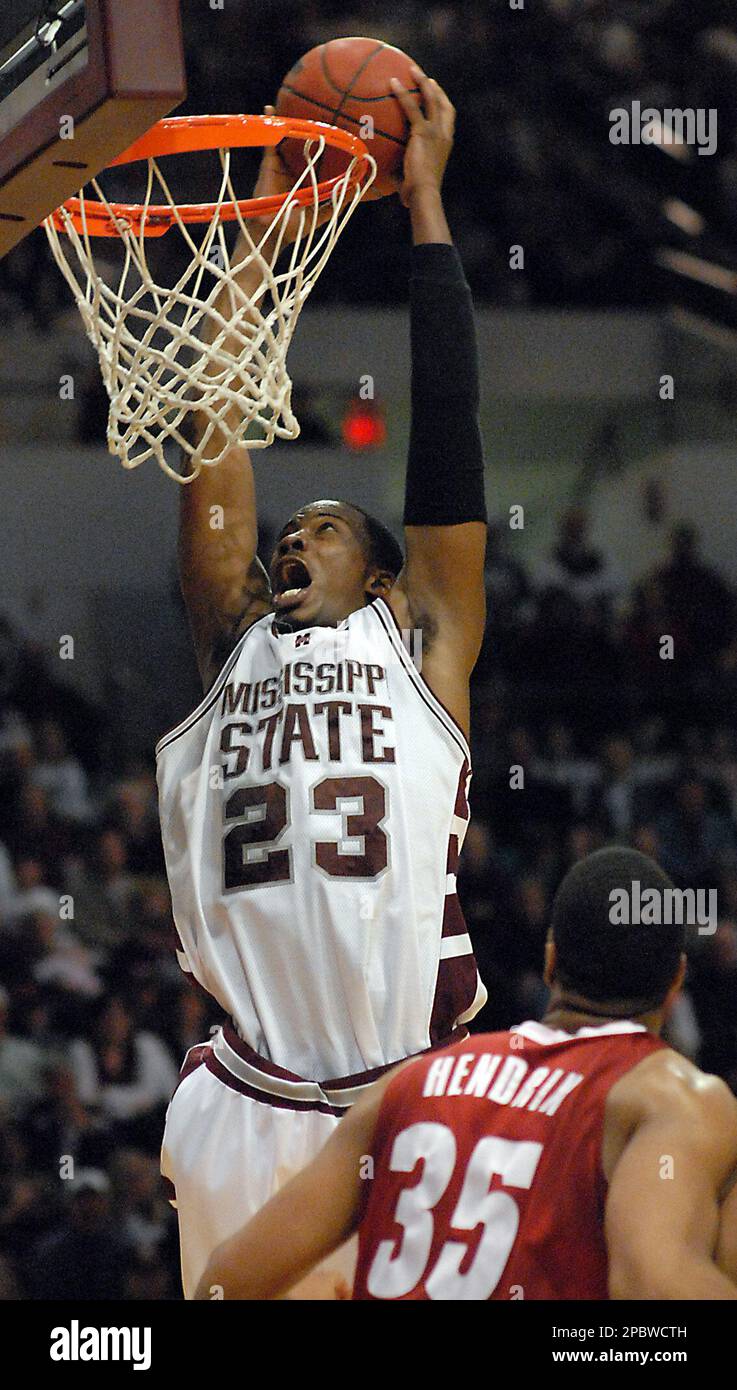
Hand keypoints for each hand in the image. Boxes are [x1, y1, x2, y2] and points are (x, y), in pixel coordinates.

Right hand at [250, 105, 337, 246]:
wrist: (273, 234)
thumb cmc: (296, 227)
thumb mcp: (322, 213)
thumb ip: (338, 201)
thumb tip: (358, 190)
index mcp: (308, 176)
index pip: (319, 154)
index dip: (328, 142)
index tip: (339, 127)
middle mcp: (294, 166)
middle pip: (303, 141)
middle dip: (311, 125)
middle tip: (322, 105)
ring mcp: (280, 162)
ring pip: (287, 137)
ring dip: (291, 120)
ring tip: (297, 99)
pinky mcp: (268, 163)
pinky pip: (268, 140)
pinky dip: (269, 124)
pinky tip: (270, 108)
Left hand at [390, 66, 454, 207]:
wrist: (424, 193)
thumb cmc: (417, 193)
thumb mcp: (411, 178)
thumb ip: (401, 169)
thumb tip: (384, 171)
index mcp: (445, 143)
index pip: (448, 118)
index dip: (443, 103)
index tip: (436, 92)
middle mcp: (444, 134)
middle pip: (444, 103)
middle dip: (435, 88)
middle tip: (426, 77)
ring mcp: (435, 131)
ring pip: (431, 99)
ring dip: (422, 82)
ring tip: (411, 69)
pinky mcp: (423, 132)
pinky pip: (411, 107)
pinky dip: (402, 93)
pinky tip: (392, 82)